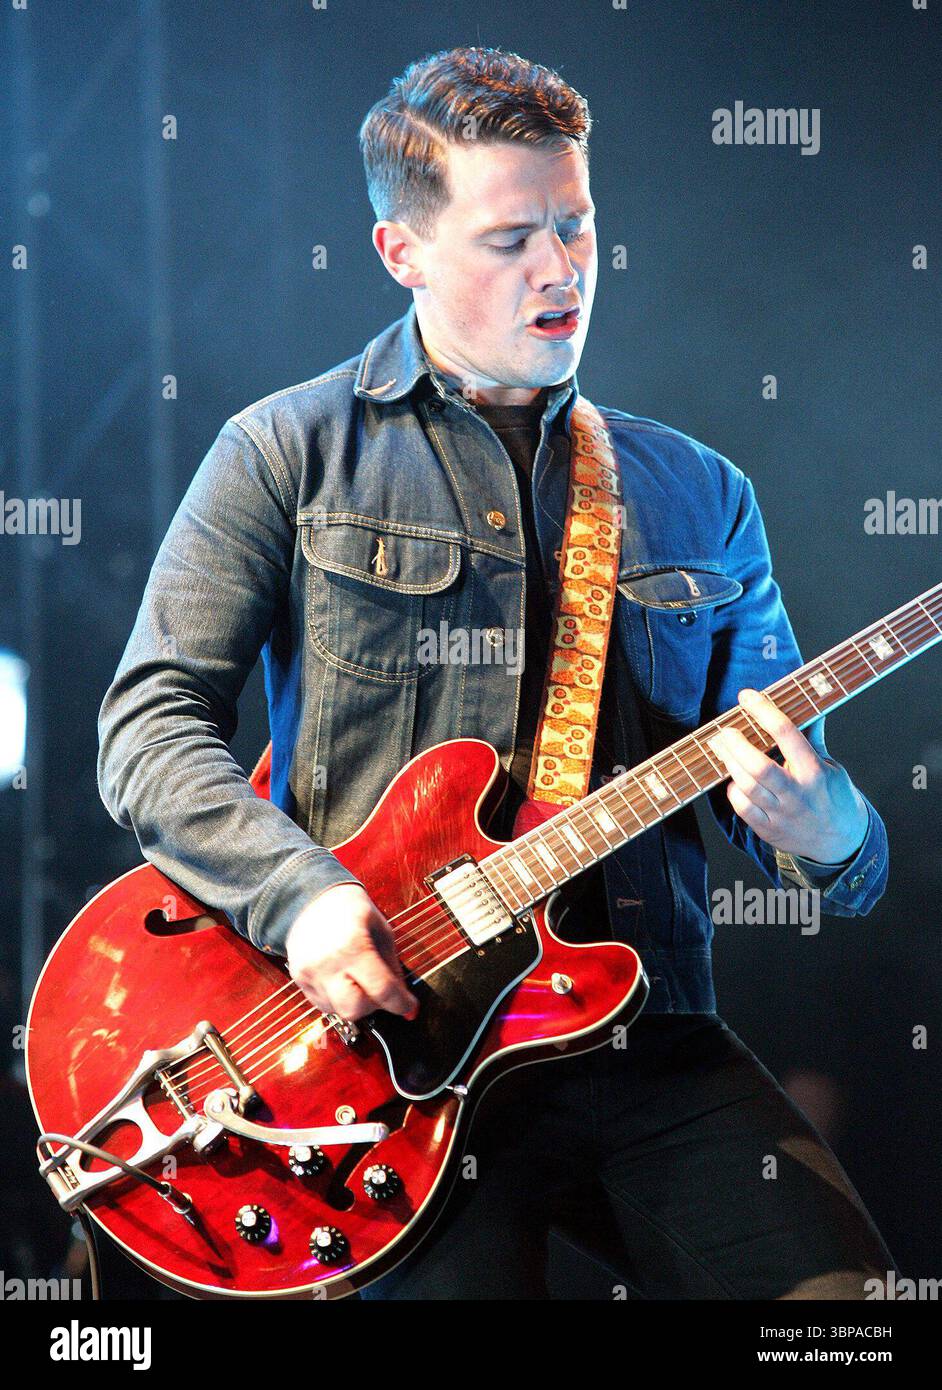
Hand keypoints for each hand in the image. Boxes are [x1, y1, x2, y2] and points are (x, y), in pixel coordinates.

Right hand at [286, 883, 418, 1021]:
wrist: (309, 896)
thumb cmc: (348, 907)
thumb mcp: (380, 928)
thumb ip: (391, 964)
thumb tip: (402, 995)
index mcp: (352, 945)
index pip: (381, 989)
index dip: (400, 1003)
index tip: (408, 1006)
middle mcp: (328, 963)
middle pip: (354, 1010)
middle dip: (372, 1006)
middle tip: (379, 991)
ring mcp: (309, 973)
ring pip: (337, 1010)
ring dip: (353, 1002)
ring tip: (357, 978)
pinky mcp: (298, 978)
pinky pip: (322, 1003)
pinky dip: (337, 998)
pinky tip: (341, 978)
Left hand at [710, 688, 868, 863]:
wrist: (842, 841)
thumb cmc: (834, 796)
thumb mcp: (830, 765)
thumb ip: (812, 737)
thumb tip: (809, 702)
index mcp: (814, 771)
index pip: (786, 733)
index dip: (763, 710)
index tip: (747, 696)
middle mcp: (797, 794)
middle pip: (758, 766)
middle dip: (736, 744)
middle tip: (726, 731)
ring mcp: (782, 814)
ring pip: (746, 786)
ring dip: (730, 764)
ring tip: (725, 750)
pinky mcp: (770, 831)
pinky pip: (742, 808)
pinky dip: (734, 791)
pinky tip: (736, 780)